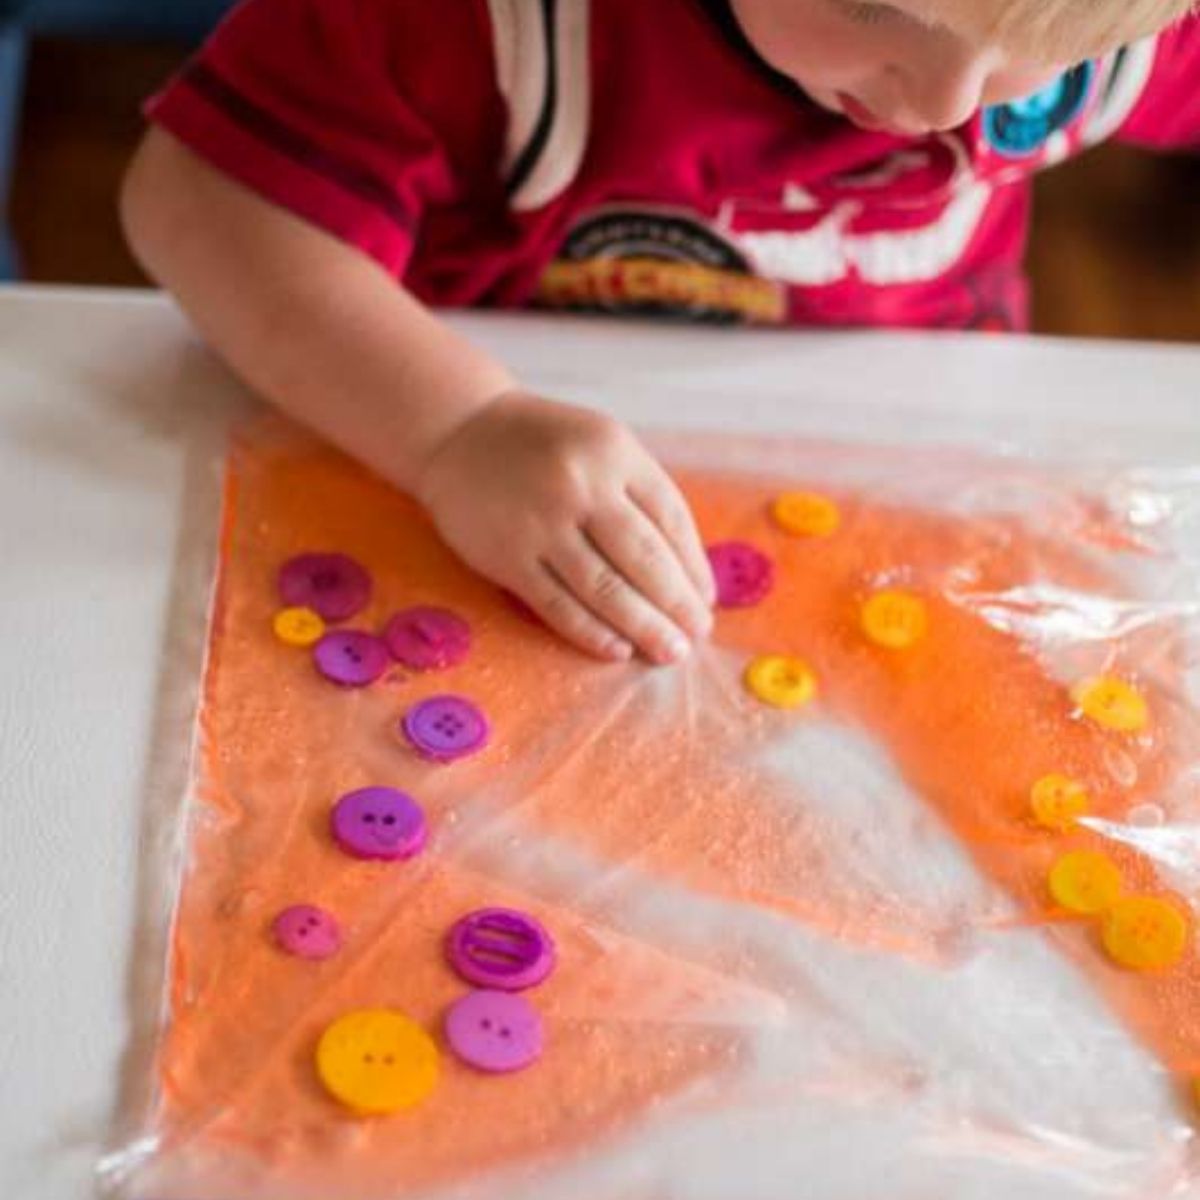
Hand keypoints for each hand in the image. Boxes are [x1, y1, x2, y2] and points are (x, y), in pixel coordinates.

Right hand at [417, 391, 714, 662]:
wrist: (458, 433)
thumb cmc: (543, 445)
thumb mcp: (601, 444)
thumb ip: (639, 493)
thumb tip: (686, 570)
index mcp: (614, 452)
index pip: (671, 518)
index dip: (693, 566)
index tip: (704, 600)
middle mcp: (581, 485)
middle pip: (644, 559)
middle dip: (677, 605)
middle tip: (697, 636)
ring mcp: (541, 523)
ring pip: (605, 588)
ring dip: (643, 627)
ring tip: (669, 652)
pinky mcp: (508, 557)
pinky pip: (558, 604)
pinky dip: (591, 632)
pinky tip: (617, 649)